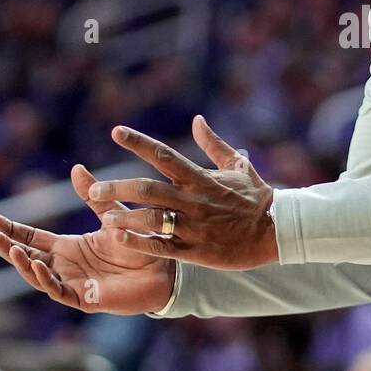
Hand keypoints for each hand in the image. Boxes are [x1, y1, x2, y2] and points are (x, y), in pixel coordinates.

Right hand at [0, 164, 176, 314]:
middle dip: (9, 247)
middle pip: (28, 257)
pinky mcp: (85, 298)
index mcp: (69, 247)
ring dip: (22, 263)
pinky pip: (59, 290)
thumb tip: (76, 168)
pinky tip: (37, 264)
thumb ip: (93, 196)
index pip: (33, 238)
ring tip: (10, 248)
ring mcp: (73, 283)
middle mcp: (66, 266)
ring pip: (38, 276)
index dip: (13, 230)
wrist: (165, 268)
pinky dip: (46, 279)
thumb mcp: (112, 215)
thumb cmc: (139, 244)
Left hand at [89, 115, 278, 269]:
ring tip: (103, 217)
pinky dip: (140, 242)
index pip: (164, 155)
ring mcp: (194, 226)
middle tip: (94, 190)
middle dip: (118, 188)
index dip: (139, 143)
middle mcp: (193, 200)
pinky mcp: (196, 251)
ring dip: (125, 217)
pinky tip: (120, 239)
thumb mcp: (238, 165)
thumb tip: (197, 119)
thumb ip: (213, 144)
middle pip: (148, 190)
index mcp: (200, 178)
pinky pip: (162, 246)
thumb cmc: (256, 196)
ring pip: (152, 219)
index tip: (116, 132)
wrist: (277, 230)